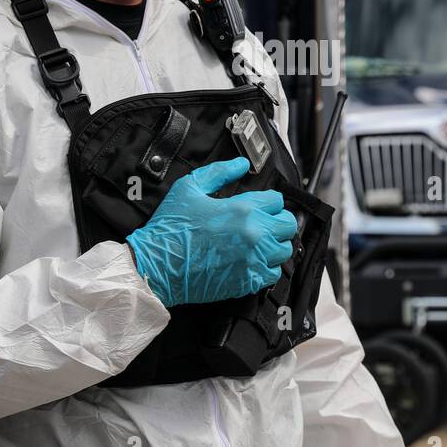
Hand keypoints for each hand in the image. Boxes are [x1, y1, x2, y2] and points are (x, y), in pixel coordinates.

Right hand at [125, 156, 297, 306]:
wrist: (158, 265)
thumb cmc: (170, 228)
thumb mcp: (189, 187)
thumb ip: (219, 172)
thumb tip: (241, 164)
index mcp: (242, 209)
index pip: (277, 200)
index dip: (268, 201)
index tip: (259, 206)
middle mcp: (253, 234)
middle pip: (288, 224)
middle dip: (278, 221)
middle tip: (263, 223)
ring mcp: (253, 259)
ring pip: (284, 250)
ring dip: (275, 244)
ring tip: (258, 243)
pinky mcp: (248, 281)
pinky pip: (273, 273)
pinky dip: (267, 267)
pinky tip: (252, 261)